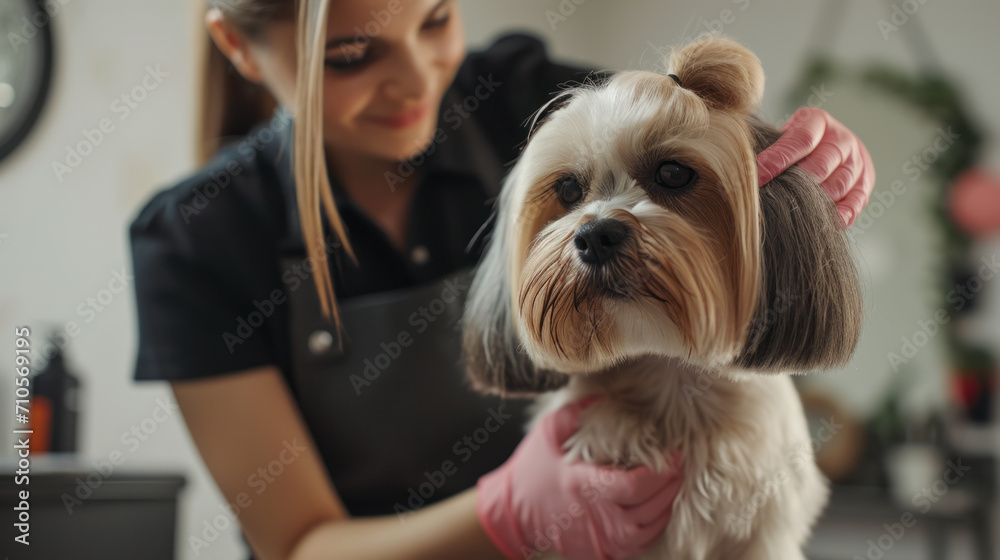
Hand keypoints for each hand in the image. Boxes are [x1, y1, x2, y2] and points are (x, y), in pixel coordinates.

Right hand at [476, 397, 682, 559]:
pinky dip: (654, 527)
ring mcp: (600, 539)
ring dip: (667, 507)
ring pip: (649, 530)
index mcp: (583, 485)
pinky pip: (639, 545)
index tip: (673, 454)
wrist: (513, 514)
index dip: (660, 472)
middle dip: (670, 486)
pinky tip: (658, 509)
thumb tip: (607, 393)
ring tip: (672, 486)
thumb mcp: (549, 432)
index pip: (634, 486)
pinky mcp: (602, 551)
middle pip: (649, 508)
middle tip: (678, 466)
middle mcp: (596, 517)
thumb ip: (578, 410)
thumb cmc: (533, 469)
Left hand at [756, 107, 875, 227]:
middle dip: (797, 184)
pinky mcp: (865, 182)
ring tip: (794, 214)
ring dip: (816, 201)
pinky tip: (826, 223)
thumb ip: (770, 146)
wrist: (832, 142)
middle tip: (775, 200)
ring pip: (838, 185)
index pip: (800, 141)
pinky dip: (841, 214)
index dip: (777, 160)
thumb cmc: (795, 142)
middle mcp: (841, 139)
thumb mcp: (784, 133)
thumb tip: (744, 169)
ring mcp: (857, 161)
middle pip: (821, 165)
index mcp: (818, 121)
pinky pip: (856, 201)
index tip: (757, 177)